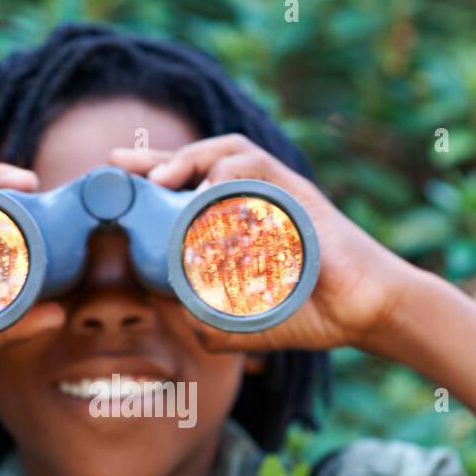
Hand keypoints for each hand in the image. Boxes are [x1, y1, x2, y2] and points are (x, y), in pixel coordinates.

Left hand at [110, 136, 429, 356]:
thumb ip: (212, 322)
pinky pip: (261, 168)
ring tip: (160, 178)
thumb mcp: (246, 323)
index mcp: (238, 220)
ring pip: (228, 152)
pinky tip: (208, 187)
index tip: (114, 175)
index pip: (188, 188)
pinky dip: (232, 171)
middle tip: (119, 165)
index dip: (151, 177)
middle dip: (156, 159)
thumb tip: (180, 320)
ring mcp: (277, 191)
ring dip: (190, 159)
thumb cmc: (311, 312)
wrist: (362, 313)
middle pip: (199, 161)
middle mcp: (254, 197)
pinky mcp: (298, 193)